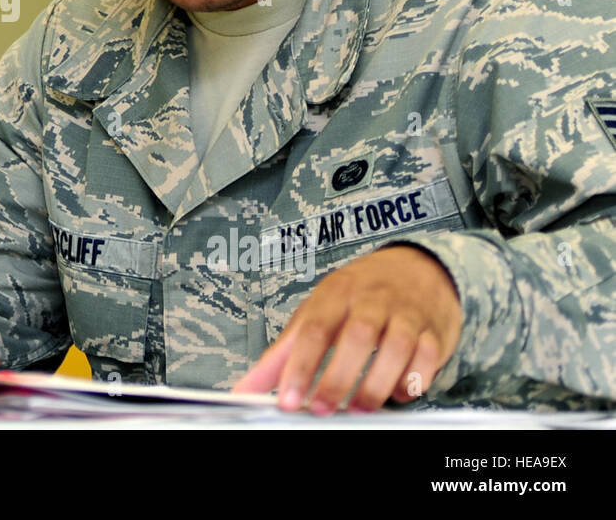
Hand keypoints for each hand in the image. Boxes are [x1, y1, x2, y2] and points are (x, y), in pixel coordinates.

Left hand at [232, 245, 461, 413]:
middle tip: (322, 409)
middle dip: (338, 378)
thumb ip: (282, 355)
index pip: (314, 329)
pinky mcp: (434, 332)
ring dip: (376, 384)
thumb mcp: (315, 314)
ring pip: (396, 347)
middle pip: (357, 336)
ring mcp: (406, 314)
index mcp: (336, 293)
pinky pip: (428, 357)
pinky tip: (396, 393)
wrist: (415, 268)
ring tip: (358, 408)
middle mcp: (372, 299)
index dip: (299, 367)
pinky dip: (413, 380)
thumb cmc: (356, 296)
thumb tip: (245, 390)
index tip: (287, 401)